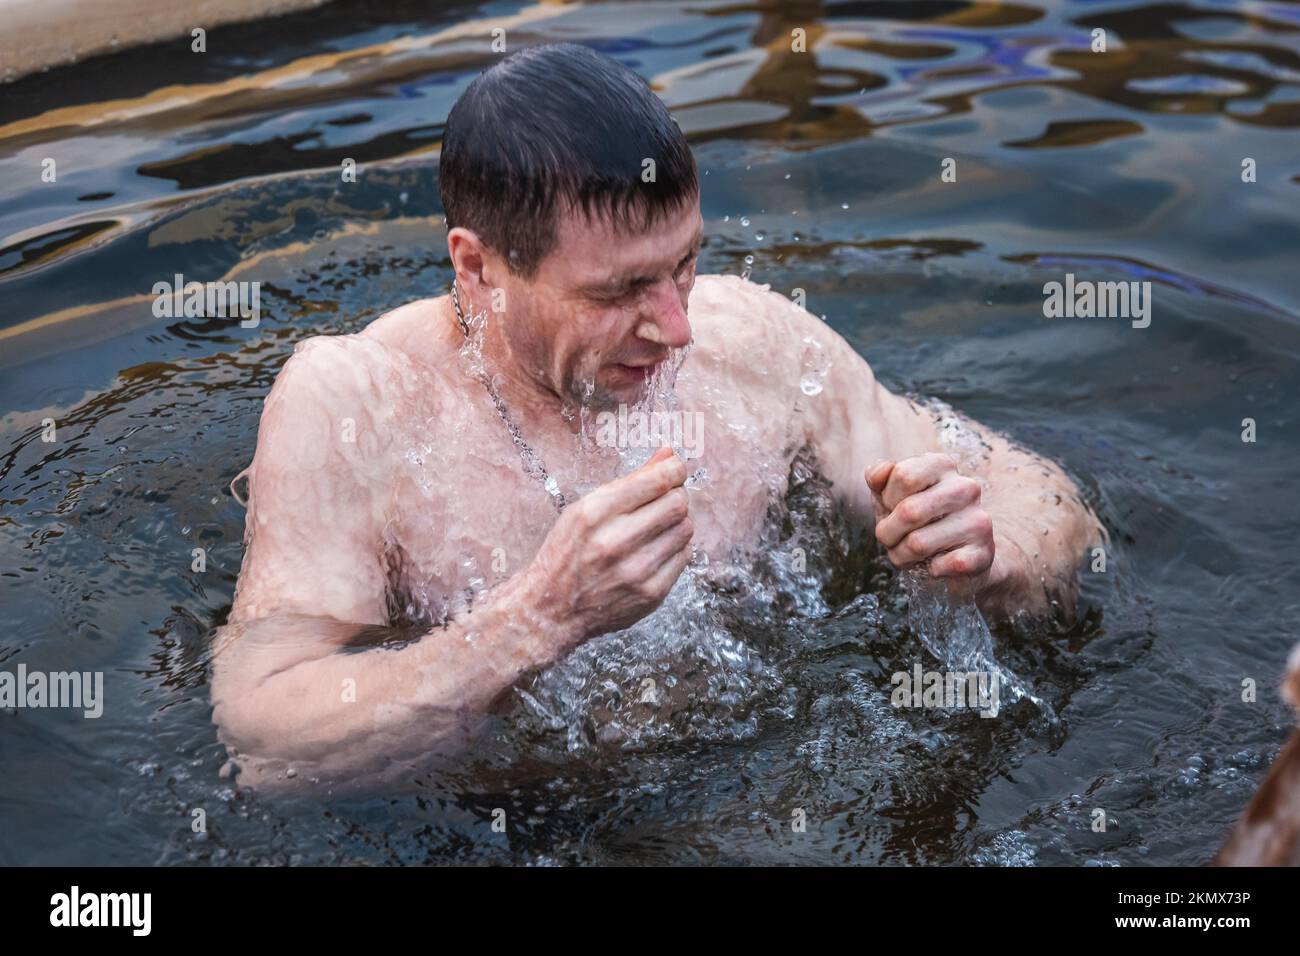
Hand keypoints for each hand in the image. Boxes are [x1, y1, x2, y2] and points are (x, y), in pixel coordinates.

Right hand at [524, 446, 693, 647]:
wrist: (553, 610)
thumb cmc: (567, 553)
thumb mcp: (585, 509)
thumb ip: (631, 481)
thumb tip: (669, 455)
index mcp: (596, 512)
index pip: (658, 480)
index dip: (674, 469)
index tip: (674, 468)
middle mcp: (617, 541)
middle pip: (678, 503)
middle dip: (676, 495)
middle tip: (664, 499)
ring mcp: (637, 570)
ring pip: (685, 529)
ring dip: (676, 522)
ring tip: (656, 527)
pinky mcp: (652, 593)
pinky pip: (684, 556)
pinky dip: (676, 548)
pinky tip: (655, 550)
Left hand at [866, 453, 1001, 591]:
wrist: (959, 558)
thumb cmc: (917, 521)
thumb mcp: (890, 495)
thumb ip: (878, 478)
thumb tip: (878, 473)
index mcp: (942, 466)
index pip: (903, 475)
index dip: (888, 499)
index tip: (892, 508)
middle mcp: (965, 487)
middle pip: (909, 511)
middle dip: (887, 533)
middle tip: (891, 539)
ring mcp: (978, 520)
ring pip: (918, 543)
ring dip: (902, 556)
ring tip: (910, 554)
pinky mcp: (983, 552)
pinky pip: (940, 566)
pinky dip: (929, 570)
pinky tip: (937, 564)